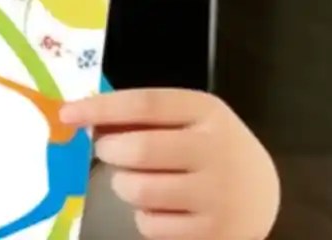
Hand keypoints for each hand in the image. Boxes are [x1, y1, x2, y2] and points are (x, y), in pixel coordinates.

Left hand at [61, 88, 279, 239]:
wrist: (264, 194)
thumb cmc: (206, 150)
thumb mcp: (186, 122)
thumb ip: (140, 118)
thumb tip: (82, 118)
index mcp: (207, 112)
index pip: (145, 104)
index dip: (100, 108)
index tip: (66, 114)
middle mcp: (218, 151)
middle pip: (139, 149)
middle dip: (110, 152)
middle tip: (109, 153)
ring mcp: (219, 196)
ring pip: (138, 190)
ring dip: (125, 186)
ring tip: (141, 183)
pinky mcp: (215, 233)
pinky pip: (150, 225)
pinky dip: (145, 218)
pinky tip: (166, 210)